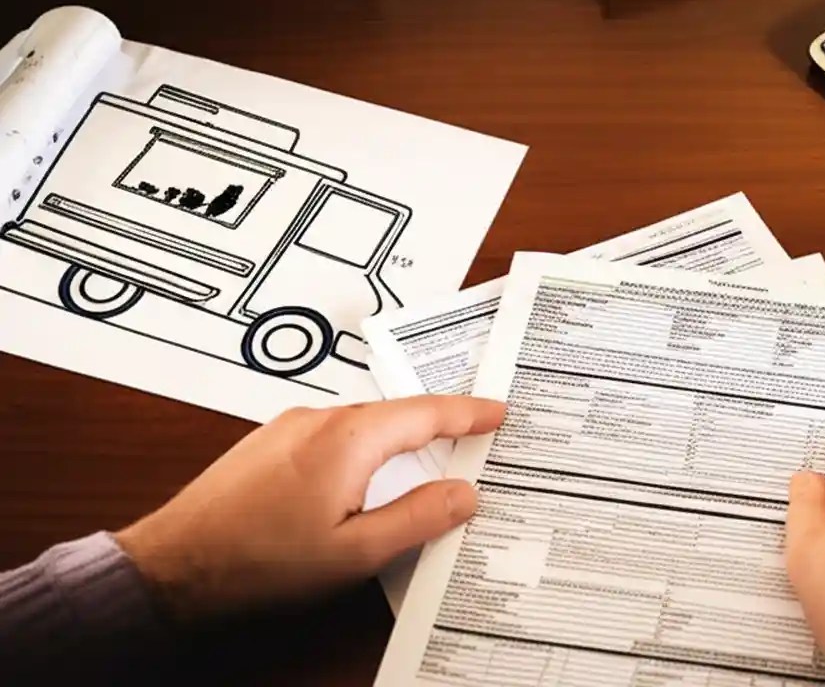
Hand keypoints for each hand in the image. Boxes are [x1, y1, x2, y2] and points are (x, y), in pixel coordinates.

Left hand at [115, 395, 504, 621]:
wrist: (174, 566)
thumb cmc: (256, 563)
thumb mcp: (356, 552)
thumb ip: (419, 518)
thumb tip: (464, 493)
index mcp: (349, 438)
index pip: (428, 413)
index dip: (470, 413)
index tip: (498, 413)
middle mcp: (320, 419)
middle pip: (397, 413)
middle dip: (441, 423)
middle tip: (477, 434)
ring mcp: (290, 427)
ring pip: (365, 423)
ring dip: (401, 438)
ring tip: (431, 456)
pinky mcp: (271, 442)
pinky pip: (336, 432)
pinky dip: (367, 446)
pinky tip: (369, 473)